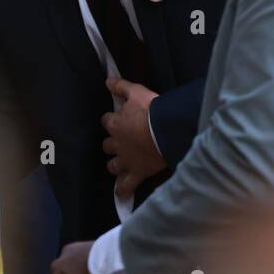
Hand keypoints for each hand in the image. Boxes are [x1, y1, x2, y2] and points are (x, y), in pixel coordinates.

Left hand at [102, 77, 165, 199]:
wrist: (167, 131)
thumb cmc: (152, 110)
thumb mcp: (137, 92)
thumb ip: (121, 86)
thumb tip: (107, 80)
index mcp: (116, 124)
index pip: (106, 121)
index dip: (111, 120)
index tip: (117, 119)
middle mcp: (117, 144)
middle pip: (107, 145)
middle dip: (112, 143)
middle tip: (121, 142)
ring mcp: (126, 160)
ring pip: (113, 166)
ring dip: (115, 164)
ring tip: (119, 164)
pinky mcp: (137, 173)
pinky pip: (126, 185)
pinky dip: (123, 189)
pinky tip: (122, 192)